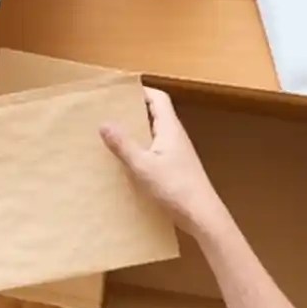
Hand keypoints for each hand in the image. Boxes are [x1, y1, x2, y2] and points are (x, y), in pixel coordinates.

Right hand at [100, 88, 230, 237]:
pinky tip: (127, 162)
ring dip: (136, 132)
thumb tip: (104, 123)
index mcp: (170, 128)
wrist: (201, 215)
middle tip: (110, 114)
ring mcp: (177, 153)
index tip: (119, 93)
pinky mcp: (176, 169)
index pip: (158, 98)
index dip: (141, 91)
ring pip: (155, 134)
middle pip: (156, 114)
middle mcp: (175, 137)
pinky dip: (141, 151)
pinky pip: (155, 151)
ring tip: (113, 136)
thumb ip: (123, 145)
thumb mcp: (143, 165)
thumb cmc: (175, 187)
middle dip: (134, 111)